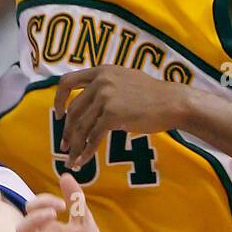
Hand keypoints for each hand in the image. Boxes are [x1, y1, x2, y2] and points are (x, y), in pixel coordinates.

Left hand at [54, 66, 187, 167]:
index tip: (58, 114)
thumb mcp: (125, 79)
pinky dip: (86, 152)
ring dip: (74, 145)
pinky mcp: (113, 115)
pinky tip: (83, 161)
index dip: (58, 99)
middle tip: (64, 145)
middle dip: (66, 131)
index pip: (67, 81)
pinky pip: (93, 137)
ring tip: (71, 158)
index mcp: (101, 71)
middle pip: (73, 110)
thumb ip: (106, 85)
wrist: (173, 102)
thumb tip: (90, 103)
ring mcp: (106, 97)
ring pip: (81, 126)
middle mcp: (100, 82)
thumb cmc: (153, 95)